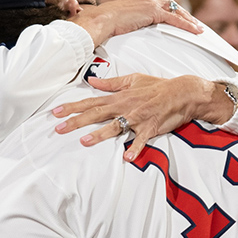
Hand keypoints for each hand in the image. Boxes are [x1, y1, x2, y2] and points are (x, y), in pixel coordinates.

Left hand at [53, 74, 234, 160]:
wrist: (182, 92)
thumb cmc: (157, 87)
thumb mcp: (132, 80)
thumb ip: (110, 83)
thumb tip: (92, 82)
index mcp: (118, 97)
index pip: (90, 102)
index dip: (72, 107)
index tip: (56, 112)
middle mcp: (124, 107)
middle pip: (96, 114)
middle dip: (76, 121)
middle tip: (59, 128)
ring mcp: (137, 118)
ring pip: (115, 127)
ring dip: (100, 135)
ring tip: (85, 141)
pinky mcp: (150, 128)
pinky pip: (141, 140)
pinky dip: (135, 149)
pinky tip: (127, 158)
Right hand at [72, 0, 201, 47]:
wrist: (102, 19)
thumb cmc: (106, 24)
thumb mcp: (120, 21)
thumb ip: (129, 23)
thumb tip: (129, 31)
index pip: (161, 4)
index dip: (172, 11)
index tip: (181, 19)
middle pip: (172, 5)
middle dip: (185, 15)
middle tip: (195, 24)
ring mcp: (150, 3)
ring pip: (176, 11)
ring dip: (189, 20)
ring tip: (198, 29)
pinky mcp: (152, 11)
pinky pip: (174, 18)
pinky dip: (186, 24)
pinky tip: (194, 31)